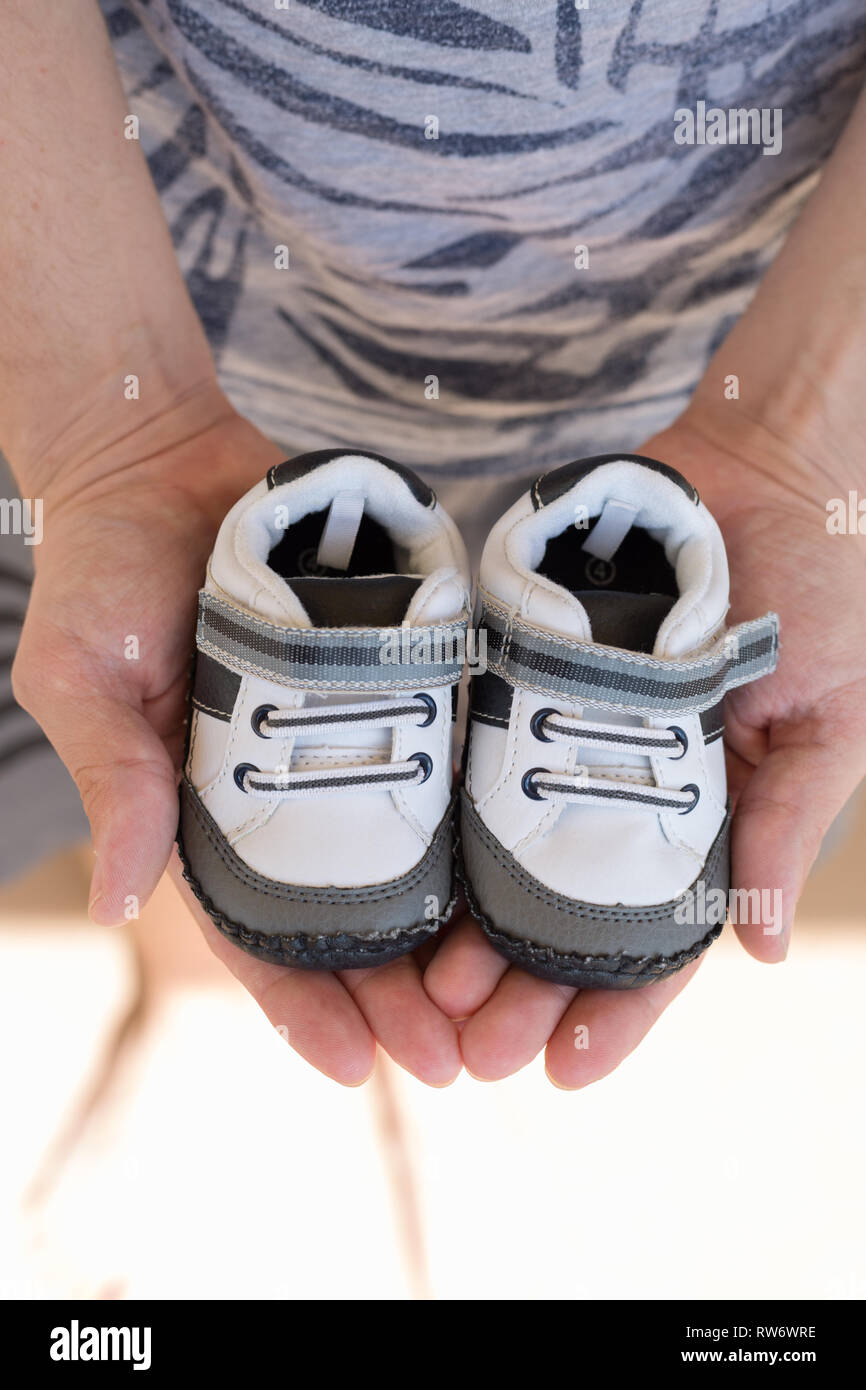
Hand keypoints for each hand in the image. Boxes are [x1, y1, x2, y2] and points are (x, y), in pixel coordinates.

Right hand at [12, 391, 461, 1087]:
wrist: (165, 459)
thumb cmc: (104, 570)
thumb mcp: (87, 676)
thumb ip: (113, 782)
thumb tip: (113, 904)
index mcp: (205, 813)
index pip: (255, 932)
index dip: (301, 1005)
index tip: (355, 1071)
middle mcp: (287, 791)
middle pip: (352, 917)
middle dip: (398, 996)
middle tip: (460, 1062)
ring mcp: (349, 736)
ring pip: (412, 858)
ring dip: (455, 933)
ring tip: (508, 996)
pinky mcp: (398, 677)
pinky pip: (447, 755)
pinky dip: (483, 820)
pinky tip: (528, 870)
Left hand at [424, 411, 865, 1085]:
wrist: (769, 468)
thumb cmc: (823, 593)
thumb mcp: (825, 720)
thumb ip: (783, 828)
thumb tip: (761, 959)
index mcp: (705, 820)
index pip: (655, 943)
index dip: (615, 1011)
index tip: (563, 1071)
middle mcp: (626, 792)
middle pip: (564, 916)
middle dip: (520, 990)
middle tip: (470, 1053)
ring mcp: (570, 737)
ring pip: (508, 855)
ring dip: (468, 928)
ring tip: (422, 991)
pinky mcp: (524, 676)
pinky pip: (478, 753)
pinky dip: (444, 818)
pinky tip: (406, 872)